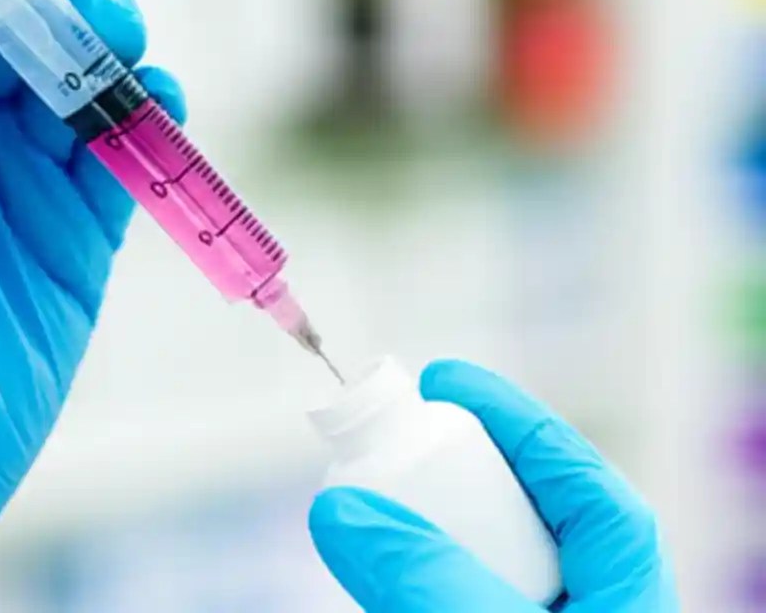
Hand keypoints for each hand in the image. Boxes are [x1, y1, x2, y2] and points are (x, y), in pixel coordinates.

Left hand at [0, 0, 185, 610]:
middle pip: (16, 31)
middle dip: (60, 2)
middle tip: (94, 7)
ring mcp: (15, 184)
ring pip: (77, 86)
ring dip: (111, 55)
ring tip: (127, 50)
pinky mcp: (73, 237)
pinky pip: (120, 161)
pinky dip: (146, 125)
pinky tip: (158, 103)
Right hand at [308, 361, 678, 611]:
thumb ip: (424, 577)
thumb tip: (338, 505)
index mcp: (627, 585)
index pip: (574, 472)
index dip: (510, 414)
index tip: (442, 375)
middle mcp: (587, 604)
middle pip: (525, 515)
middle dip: (455, 475)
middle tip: (395, 450)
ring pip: (481, 564)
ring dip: (423, 534)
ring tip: (370, 511)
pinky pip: (449, 601)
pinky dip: (412, 587)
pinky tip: (379, 585)